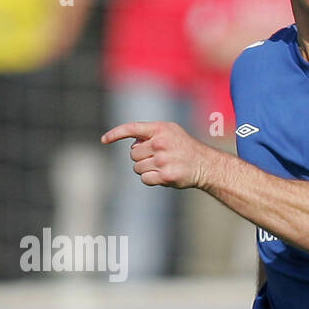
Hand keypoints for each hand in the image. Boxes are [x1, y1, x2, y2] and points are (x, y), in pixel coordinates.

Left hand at [100, 120, 215, 188]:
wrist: (204, 164)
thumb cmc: (184, 147)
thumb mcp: (170, 132)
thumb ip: (150, 133)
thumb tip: (130, 141)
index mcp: (160, 129)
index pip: (131, 129)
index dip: (115, 134)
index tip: (104, 140)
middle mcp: (160, 143)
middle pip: (133, 154)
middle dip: (141, 157)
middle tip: (157, 158)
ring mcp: (163, 160)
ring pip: (137, 168)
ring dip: (146, 169)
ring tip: (162, 166)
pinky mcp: (166, 176)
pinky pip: (145, 179)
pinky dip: (150, 179)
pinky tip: (162, 176)